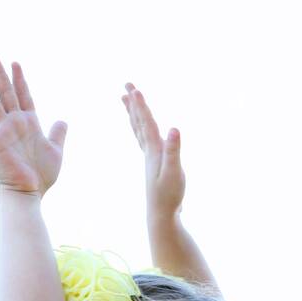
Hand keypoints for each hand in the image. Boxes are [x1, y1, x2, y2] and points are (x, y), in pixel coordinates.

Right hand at [0, 55, 66, 195]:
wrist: (29, 193)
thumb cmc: (42, 176)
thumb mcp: (55, 151)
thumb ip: (57, 134)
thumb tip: (63, 120)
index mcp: (29, 123)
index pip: (23, 95)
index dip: (20, 79)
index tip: (15, 63)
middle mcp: (14, 124)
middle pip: (6, 93)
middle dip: (0, 74)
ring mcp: (3, 132)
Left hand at [121, 82, 184, 221]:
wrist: (162, 215)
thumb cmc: (169, 196)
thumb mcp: (174, 172)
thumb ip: (173, 150)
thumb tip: (173, 128)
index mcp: (154, 151)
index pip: (146, 123)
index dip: (141, 105)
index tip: (133, 89)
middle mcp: (149, 152)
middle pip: (138, 122)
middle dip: (133, 103)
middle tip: (127, 85)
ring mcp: (150, 158)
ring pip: (139, 130)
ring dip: (133, 114)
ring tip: (127, 101)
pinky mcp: (153, 165)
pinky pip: (144, 140)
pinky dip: (141, 129)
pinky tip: (142, 128)